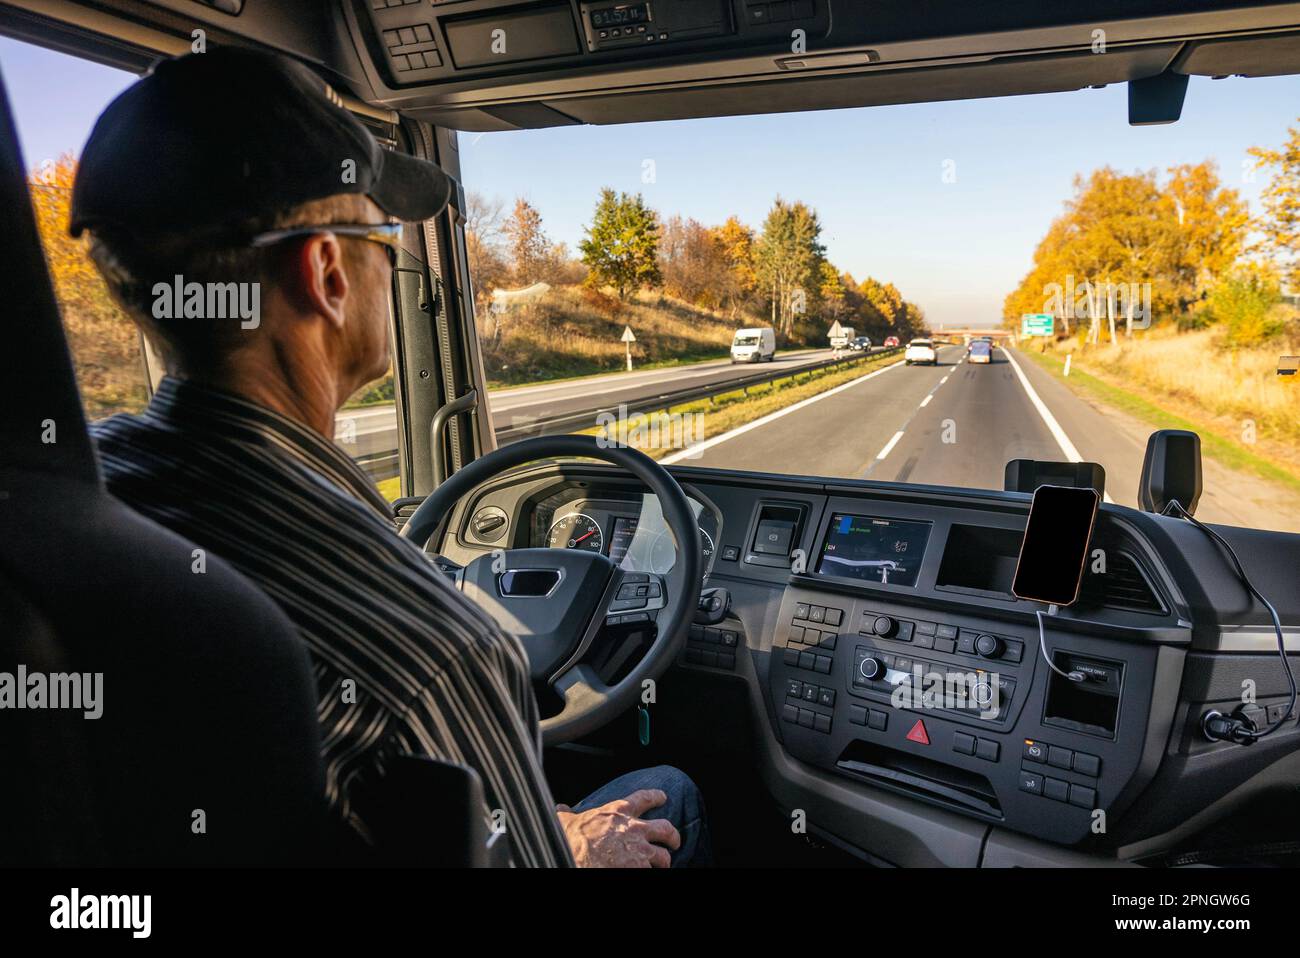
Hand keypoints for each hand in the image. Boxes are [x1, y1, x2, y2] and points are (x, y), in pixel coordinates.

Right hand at [556, 789, 680, 867]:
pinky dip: (650, 873)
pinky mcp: (639, 869)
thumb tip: (559, 810)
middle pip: (665, 828)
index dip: (656, 797)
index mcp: (619, 811)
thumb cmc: (572, 838)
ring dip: (663, 862)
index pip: (644, 798)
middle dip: (673, 836)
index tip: (663, 797)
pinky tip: (646, 874)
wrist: (574, 855)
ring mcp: (640, 851)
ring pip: (663, 857)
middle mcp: (635, 828)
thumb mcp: (568, 821)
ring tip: (662, 866)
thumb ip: (567, 815)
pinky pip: (652, 872)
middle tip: (674, 841)